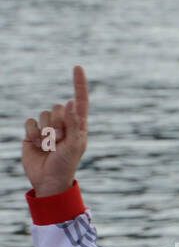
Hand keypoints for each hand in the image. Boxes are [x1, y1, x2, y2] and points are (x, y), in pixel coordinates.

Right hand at [23, 66, 89, 196]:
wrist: (48, 179)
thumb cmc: (66, 165)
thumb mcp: (74, 145)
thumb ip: (74, 124)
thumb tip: (72, 102)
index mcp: (79, 126)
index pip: (80, 101)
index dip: (79, 84)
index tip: (78, 67)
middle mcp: (64, 123)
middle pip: (57, 108)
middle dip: (58, 124)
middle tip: (60, 141)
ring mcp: (48, 127)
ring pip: (43, 114)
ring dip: (46, 131)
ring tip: (50, 146)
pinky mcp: (33, 131)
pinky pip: (30, 121)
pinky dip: (33, 133)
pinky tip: (38, 145)